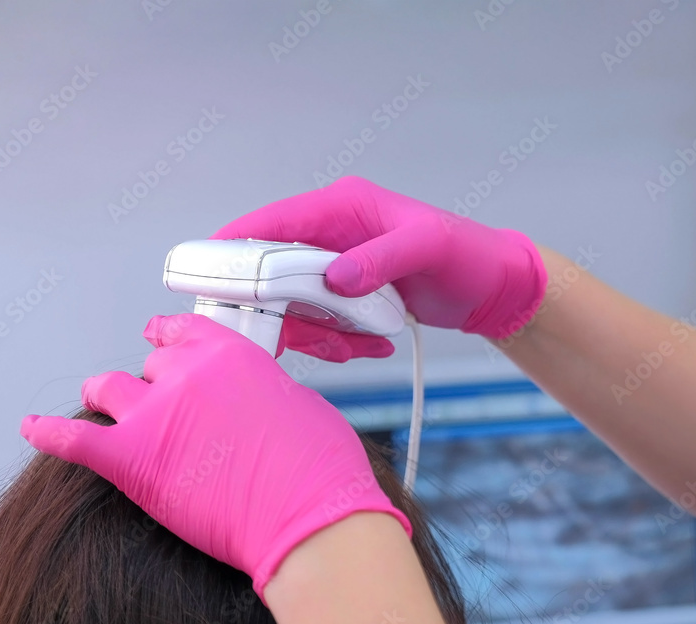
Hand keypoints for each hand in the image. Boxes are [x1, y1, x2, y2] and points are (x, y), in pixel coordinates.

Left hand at [18, 313, 410, 600]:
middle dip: (153, 384)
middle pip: (149, 367)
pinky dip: (47, 432)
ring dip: (105, 397)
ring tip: (101, 404)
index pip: (183, 332)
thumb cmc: (320, 468)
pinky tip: (33, 429)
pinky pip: (71, 439)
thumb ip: (261, 392)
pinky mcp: (131, 462)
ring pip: (106, 389)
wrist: (309, 518)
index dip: (166, 336)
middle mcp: (187, 376)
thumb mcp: (300, 405)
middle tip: (161, 406)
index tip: (158, 337)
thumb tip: (250, 404)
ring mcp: (154, 416)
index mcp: (230, 357)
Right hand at [211, 176, 546, 359]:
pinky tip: (369, 345)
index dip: (236, 245)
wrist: (490, 287)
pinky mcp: (344, 296)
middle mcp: (332, 234)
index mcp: (345, 206)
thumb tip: (335, 278)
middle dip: (286, 311)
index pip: (276, 220)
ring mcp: (335, 267)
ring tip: (358, 345)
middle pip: (275, 272)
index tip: (205, 274)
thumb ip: (381, 259)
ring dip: (318, 334)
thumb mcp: (429, 249)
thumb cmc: (466, 254)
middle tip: (309, 338)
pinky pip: (319, 323)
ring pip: (294, 305)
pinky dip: (336, 341)